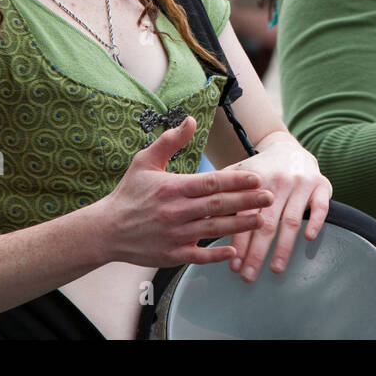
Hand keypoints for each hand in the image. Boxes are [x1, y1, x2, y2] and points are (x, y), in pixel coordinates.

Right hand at [97, 117, 273, 266]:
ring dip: (239, 225)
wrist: (105, 230)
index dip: (235, 180)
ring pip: (212, 230)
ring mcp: (174, 235)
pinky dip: (216, 255)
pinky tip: (233, 250)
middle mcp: (175, 212)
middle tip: (270, 197)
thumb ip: (169, 141)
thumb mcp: (144, 162)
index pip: (210, 183)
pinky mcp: (171, 255)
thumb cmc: (128, 194)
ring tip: (262, 220)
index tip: (256, 178)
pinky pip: (198, 256)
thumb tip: (190, 119)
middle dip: (246, 201)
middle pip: (217, 205)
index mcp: (172, 188)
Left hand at [219, 132, 332, 281]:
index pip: (245, 215)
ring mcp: (302, 184)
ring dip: (284, 247)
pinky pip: (321, 206)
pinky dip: (316, 221)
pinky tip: (308, 239)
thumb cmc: (259, 169)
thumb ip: (221, 194)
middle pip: (268, 222)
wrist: (287, 147)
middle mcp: (280, 182)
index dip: (239, 240)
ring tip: (275, 269)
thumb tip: (199, 219)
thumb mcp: (239, 173)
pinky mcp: (322, 186)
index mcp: (256, 181)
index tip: (234, 265)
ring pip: (292, 219)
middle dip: (258, 252)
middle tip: (248, 276)